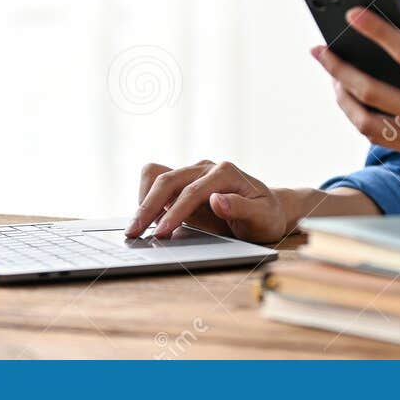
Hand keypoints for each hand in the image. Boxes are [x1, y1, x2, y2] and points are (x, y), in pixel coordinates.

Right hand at [126, 159, 289, 242]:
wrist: (266, 209)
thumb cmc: (265, 216)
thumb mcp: (262, 217)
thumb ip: (242, 208)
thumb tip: (217, 200)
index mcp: (226, 172)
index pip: (193, 191)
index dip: (176, 212)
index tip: (162, 232)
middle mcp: (206, 167)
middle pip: (168, 179)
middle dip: (148, 206)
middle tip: (134, 232)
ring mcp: (192, 173)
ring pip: (157, 175)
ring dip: (144, 199)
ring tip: (137, 227)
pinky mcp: (183, 182)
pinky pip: (156, 181)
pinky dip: (147, 197)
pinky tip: (149, 220)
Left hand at [311, 8, 399, 184]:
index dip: (374, 30)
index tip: (352, 15)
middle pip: (369, 88)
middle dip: (338, 67)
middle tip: (318, 50)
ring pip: (366, 120)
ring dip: (343, 98)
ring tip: (332, 79)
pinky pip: (381, 138)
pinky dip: (362, 120)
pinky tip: (355, 105)